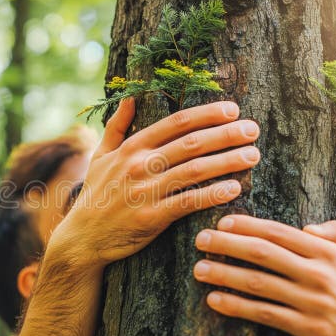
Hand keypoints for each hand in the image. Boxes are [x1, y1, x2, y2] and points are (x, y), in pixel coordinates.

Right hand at [49, 98, 260, 267]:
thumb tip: (130, 97)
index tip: (232, 109)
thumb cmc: (96, 195)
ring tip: (253, 155)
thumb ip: (117, 127)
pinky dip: (212, 194)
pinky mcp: (151, 218)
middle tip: (253, 129)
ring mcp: (145, 191)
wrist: (83, 238)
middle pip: (191, 143)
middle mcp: (139, 165)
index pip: (175, 123)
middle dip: (225, 134)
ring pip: (194, 170)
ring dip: (226, 161)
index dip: (206, 114)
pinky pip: (188, 202)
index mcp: (131, 147)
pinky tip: (235, 188)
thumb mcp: (100, 156)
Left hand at [193, 215, 335, 335]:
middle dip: (227, 245)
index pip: (279, 233)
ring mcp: (313, 303)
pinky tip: (215, 301)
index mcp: (328, 252)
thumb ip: (334, 232)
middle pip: (263, 254)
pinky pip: (265, 315)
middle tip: (200, 240)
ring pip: (259, 284)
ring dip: (224, 274)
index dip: (248, 226)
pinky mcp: (309, 330)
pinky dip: (237, 307)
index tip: (222, 222)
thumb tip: (305, 226)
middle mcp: (319, 274)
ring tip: (199, 269)